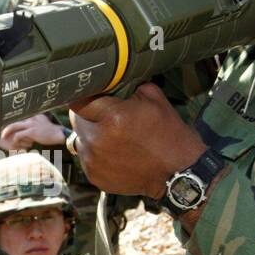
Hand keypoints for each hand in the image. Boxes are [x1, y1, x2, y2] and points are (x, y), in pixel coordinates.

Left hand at [0, 114, 66, 151]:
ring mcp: (30, 124)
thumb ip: (33, 123)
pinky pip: (18, 135)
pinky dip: (15, 140)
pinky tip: (16, 144)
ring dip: (7, 133)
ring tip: (2, 137)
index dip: (9, 122)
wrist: (59, 134)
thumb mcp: (41, 122)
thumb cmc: (51, 131)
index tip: (3, 127)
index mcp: (31, 115)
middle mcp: (29, 117)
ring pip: (13, 126)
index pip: (17, 117)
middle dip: (4, 126)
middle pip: (12, 120)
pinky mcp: (31, 131)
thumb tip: (25, 130)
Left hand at [69, 83, 203, 196]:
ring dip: (91, 134)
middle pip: (76, 119)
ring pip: (79, 139)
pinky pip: (85, 157)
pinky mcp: (94, 176)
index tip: (92, 94)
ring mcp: (94, 161)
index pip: (78, 99)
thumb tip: (110, 78)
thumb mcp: (154, 98)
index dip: (85, 94)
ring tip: (112, 135)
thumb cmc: (169, 134)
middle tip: (105, 115)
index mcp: (113, 117)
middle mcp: (98, 140)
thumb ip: (127, 84)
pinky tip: (114, 152)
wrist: (178, 173)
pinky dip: (95, 153)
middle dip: (88, 114)